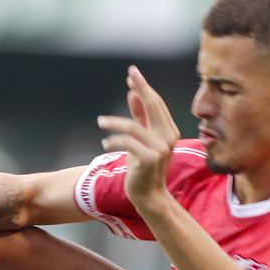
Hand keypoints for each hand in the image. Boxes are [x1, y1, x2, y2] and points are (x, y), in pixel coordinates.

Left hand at [97, 66, 179, 208]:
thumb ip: (139, 117)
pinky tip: (105, 144)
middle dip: (141, 87)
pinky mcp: (150, 158)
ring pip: (133, 126)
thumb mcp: (140, 139)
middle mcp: (168, 136)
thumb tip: (133, 93)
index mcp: (168, 129)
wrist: (149, 195)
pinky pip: (128, 143)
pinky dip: (114, 141)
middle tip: (129, 74)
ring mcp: (160, 147)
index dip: (144, 87)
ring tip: (101, 122)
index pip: (156, 103)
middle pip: (153, 105)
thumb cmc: (143, 167)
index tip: (132, 73)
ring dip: (114, 122)